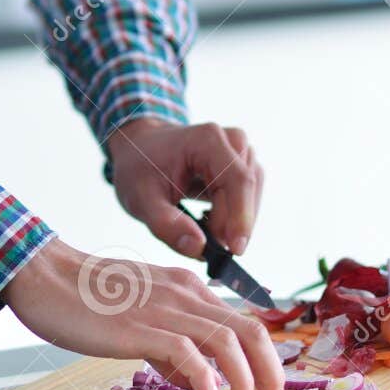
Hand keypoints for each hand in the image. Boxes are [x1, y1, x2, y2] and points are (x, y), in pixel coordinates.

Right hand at [4, 238, 284, 389]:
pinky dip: (205, 377)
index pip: (244, 324)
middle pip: (250, 332)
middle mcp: (184, 294)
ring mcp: (163, 309)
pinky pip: (186, 351)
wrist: (44, 275)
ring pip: (227, 342)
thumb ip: (170, 345)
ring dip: (246, 382)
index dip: (264, 362)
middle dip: (269, 375)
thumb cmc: (86, 297)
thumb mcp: (140, 315)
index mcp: (187, 288)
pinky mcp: (139, 327)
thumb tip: (195, 378)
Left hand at [106, 117, 262, 257]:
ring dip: (232, 222)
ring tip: (201, 230)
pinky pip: (248, 199)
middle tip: (209, 249)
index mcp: (207, 140)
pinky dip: (232, 218)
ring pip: (251, 197)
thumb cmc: (139, 169)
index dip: (242, 216)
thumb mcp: (141, 199)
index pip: (238, 179)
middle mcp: (230, 141)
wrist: (139, 150)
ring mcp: (239, 153)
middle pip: (247, 190)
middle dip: (232, 224)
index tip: (236, 250)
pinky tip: (208, 223)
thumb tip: (198, 248)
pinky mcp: (241, 167)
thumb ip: (166, 225)